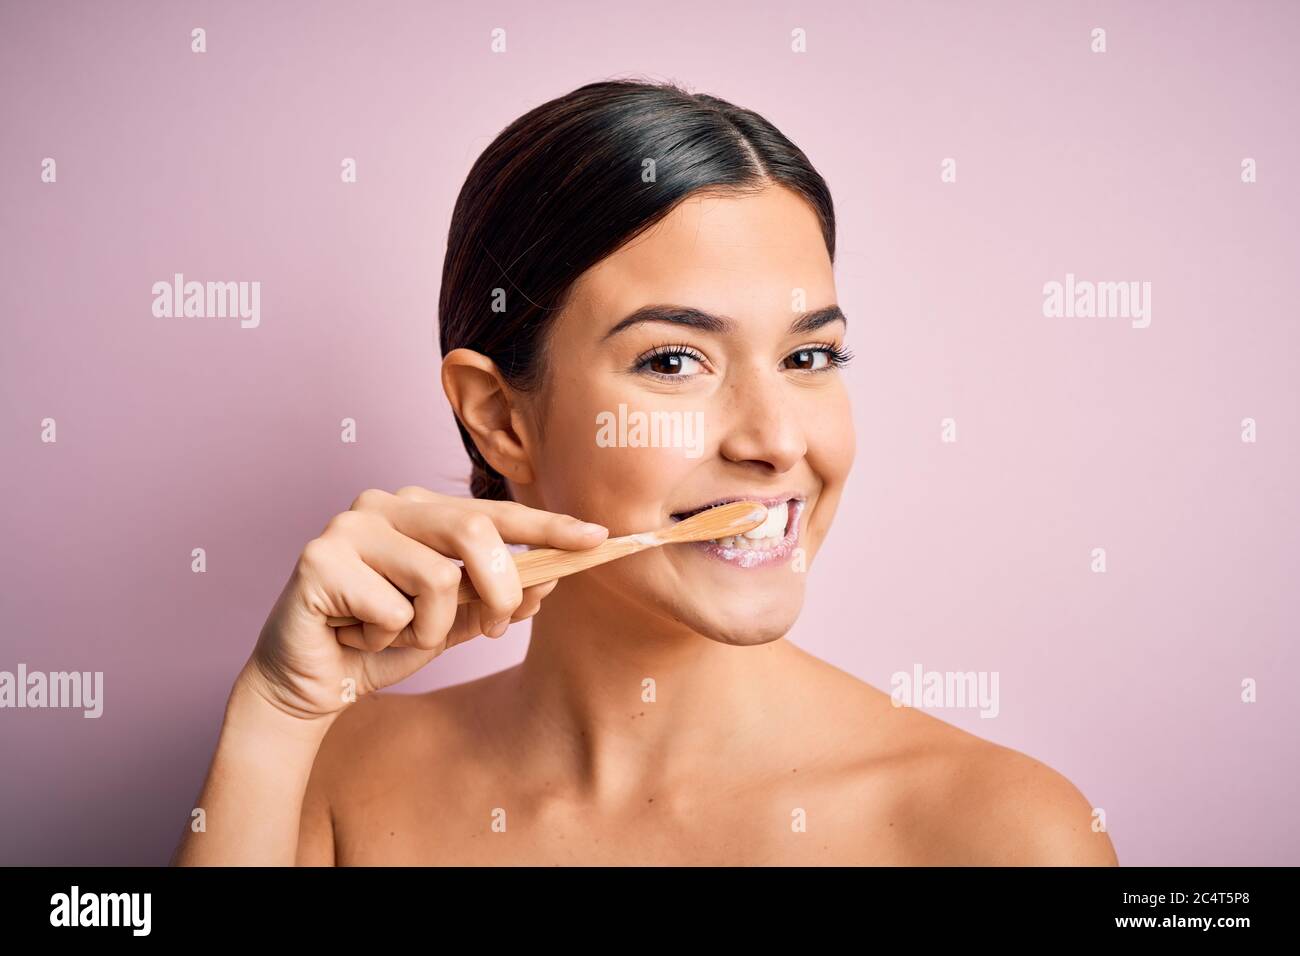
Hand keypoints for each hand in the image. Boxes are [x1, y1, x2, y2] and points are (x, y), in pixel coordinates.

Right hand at [242, 486, 607, 719]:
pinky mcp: (320, 557)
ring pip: (439, 578)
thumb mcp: (453, 624)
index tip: (598, 538)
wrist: (311, 684)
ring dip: (430, 629)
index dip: (549, 525)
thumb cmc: (381, 643)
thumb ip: (495, 600)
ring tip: (396, 634)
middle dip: (501, 589)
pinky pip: (392, 608)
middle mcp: (385, 504)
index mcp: (420, 511)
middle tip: (496, 627)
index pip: (496, 513)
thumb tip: (549, 583)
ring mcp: (350, 525)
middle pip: (474, 529)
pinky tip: (356, 635)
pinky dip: (386, 638)